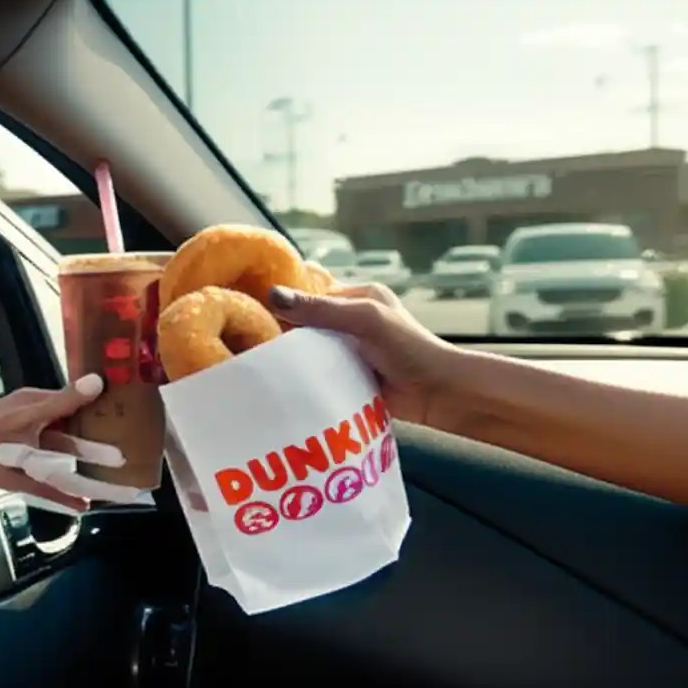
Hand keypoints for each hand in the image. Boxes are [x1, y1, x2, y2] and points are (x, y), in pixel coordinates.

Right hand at [269, 283, 471, 430]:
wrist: (440, 394)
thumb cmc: (409, 349)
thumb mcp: (364, 319)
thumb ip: (321, 309)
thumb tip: (272, 294)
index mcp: (360, 297)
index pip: (313, 294)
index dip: (285, 302)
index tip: (250, 312)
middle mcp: (355, 321)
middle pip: (309, 323)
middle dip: (284, 333)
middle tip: (247, 344)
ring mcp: (354, 351)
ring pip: (313, 350)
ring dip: (294, 359)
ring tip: (258, 366)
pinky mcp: (353, 378)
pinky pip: (321, 374)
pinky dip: (305, 379)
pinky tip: (281, 386)